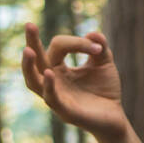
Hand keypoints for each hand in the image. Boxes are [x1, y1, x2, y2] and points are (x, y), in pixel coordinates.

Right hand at [21, 24, 127, 142]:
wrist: (115, 117)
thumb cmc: (105, 90)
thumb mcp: (104, 64)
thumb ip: (100, 48)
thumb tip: (92, 33)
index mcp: (58, 69)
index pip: (58, 47)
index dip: (77, 43)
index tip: (97, 48)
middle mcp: (52, 82)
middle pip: (36, 61)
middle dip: (31, 43)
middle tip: (29, 24)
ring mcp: (56, 97)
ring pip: (33, 82)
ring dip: (29, 66)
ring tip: (28, 50)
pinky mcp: (65, 112)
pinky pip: (52, 98)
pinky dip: (49, 86)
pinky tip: (49, 73)